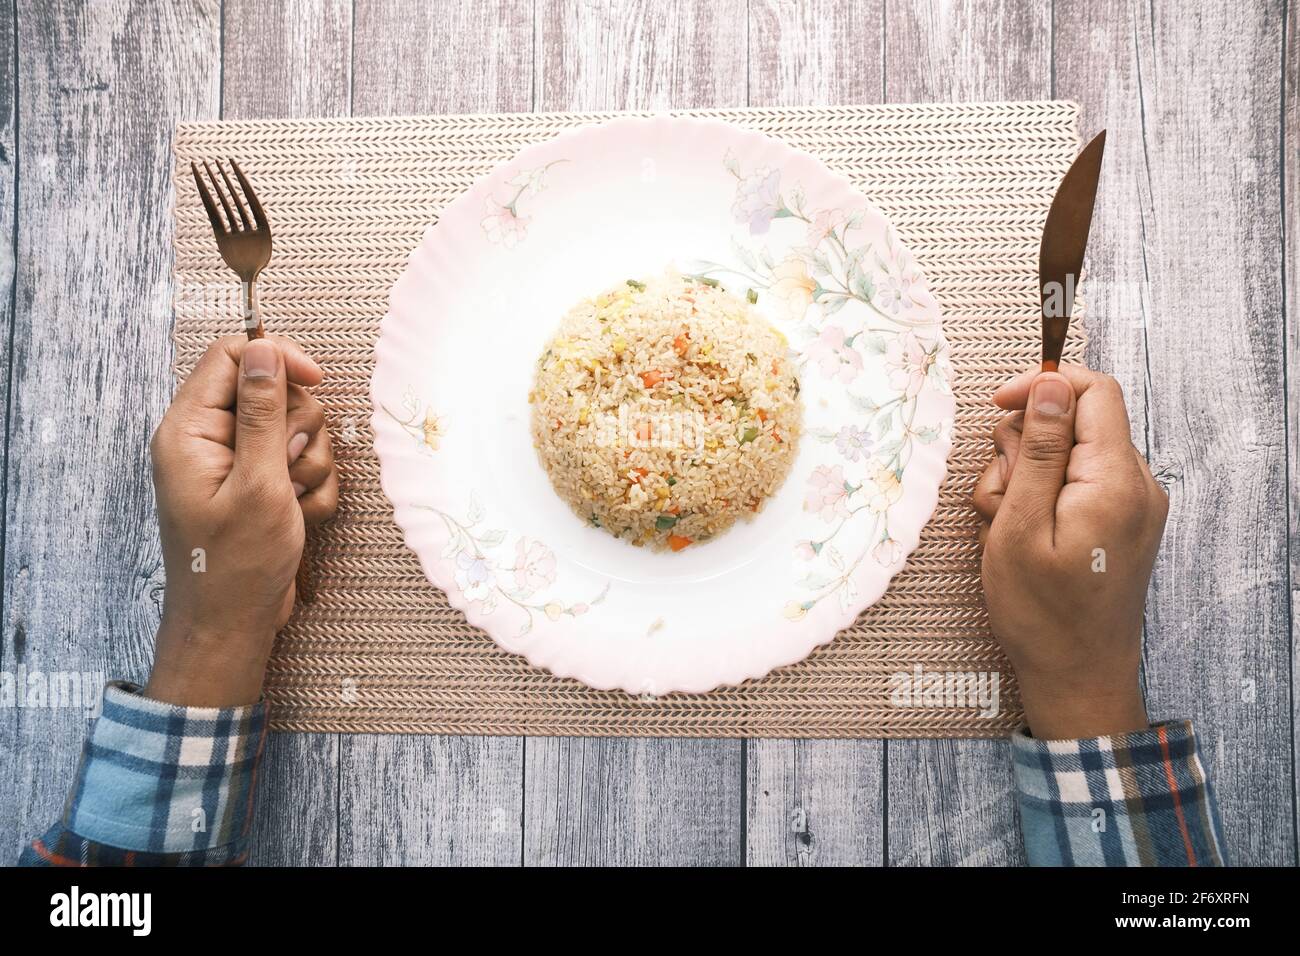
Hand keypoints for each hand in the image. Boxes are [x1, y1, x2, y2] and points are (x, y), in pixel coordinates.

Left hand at [145, 336, 338, 706]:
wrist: (233, 627)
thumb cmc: (236, 565)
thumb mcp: (258, 483)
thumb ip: (263, 411)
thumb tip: (263, 347)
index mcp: (190, 429)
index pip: (234, 355)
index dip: (279, 358)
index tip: (317, 379)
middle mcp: (210, 439)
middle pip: (275, 391)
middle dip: (300, 428)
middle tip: (289, 469)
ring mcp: (237, 464)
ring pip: (297, 429)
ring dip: (311, 465)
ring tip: (294, 502)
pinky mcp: (260, 486)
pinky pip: (304, 464)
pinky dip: (312, 490)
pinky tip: (299, 518)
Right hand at [973, 364, 1166, 739]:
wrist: (1078, 677)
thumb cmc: (1041, 613)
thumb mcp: (1021, 526)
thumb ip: (1040, 451)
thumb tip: (1050, 386)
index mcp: (1114, 481)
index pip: (1092, 391)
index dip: (1041, 384)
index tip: (997, 405)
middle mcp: (1136, 485)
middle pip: (1073, 422)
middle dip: (1023, 446)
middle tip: (998, 499)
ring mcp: (1133, 504)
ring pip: (1068, 453)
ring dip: (1025, 476)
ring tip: (1004, 526)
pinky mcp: (1122, 520)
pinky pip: (1076, 482)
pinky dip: (1042, 496)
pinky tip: (1022, 534)